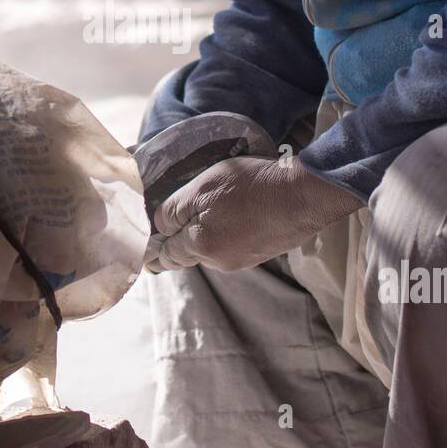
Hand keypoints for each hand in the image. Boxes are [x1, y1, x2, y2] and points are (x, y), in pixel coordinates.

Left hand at [151, 156, 361, 271]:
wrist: (304, 194)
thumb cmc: (252, 186)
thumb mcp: (202, 188)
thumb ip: (174, 210)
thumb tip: (159, 226)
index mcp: (201, 247)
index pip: (166, 256)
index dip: (152, 250)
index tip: (142, 251)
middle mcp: (220, 261)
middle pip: (187, 254)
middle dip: (176, 243)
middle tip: (164, 229)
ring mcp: (243, 260)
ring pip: (210, 250)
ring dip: (202, 235)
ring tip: (203, 211)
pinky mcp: (260, 252)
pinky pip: (231, 245)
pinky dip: (224, 233)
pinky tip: (231, 214)